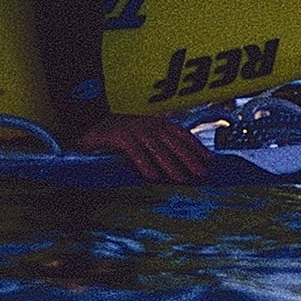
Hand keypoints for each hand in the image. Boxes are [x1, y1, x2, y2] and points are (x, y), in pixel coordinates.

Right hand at [76, 111, 213, 181]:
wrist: (90, 121)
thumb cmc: (118, 131)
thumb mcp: (141, 134)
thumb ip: (157, 143)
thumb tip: (176, 160)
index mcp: (156, 123)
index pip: (182, 134)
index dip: (196, 146)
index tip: (209, 159)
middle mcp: (148, 125)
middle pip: (173, 143)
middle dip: (189, 158)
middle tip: (202, 173)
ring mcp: (134, 129)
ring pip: (157, 149)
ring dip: (171, 165)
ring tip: (182, 179)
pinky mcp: (119, 136)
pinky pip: (134, 152)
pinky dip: (144, 164)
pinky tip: (152, 176)